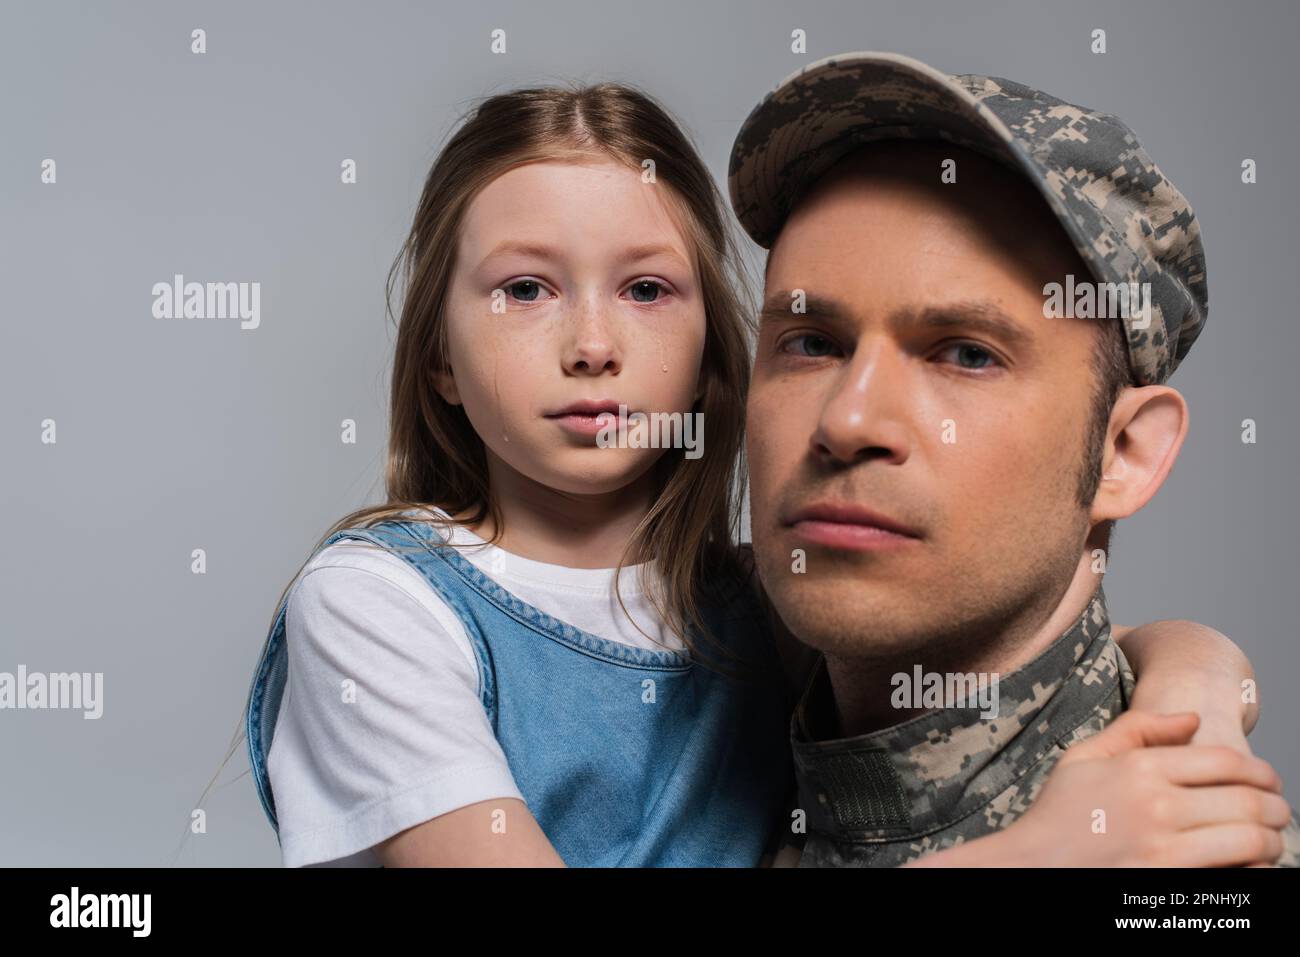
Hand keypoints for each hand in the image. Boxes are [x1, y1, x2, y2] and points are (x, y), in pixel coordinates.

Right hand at [1006, 711, 1288, 865]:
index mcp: (1139, 769)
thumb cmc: (1057, 813)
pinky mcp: (1168, 884)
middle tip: (1279, 811)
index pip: (1225, 762)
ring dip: (1271, 839)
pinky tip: (1249, 864)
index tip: (1269, 781)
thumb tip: (1193, 718)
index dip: (1260, 771)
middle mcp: (1156, 806)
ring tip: (1271, 838)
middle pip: (1245, 800)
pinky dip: (1252, 869)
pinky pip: (1233, 875)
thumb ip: (1137, 729)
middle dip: (1274, 806)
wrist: (1031, 867)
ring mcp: (1164, 849)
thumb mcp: (1084, 756)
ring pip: (1249, 839)